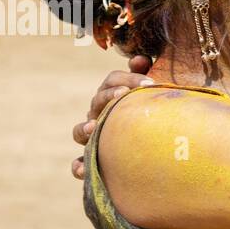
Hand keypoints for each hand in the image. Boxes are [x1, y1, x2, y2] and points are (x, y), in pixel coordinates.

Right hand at [70, 54, 152, 179]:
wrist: (151, 151)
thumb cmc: (148, 115)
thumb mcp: (148, 95)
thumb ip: (143, 75)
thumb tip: (141, 58)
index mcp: (111, 96)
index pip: (113, 81)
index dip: (129, 78)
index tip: (150, 82)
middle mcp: (98, 114)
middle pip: (97, 101)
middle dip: (110, 96)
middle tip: (124, 94)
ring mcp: (92, 137)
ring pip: (79, 132)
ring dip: (84, 128)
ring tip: (93, 127)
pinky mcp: (92, 161)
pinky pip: (79, 164)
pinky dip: (78, 166)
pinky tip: (82, 169)